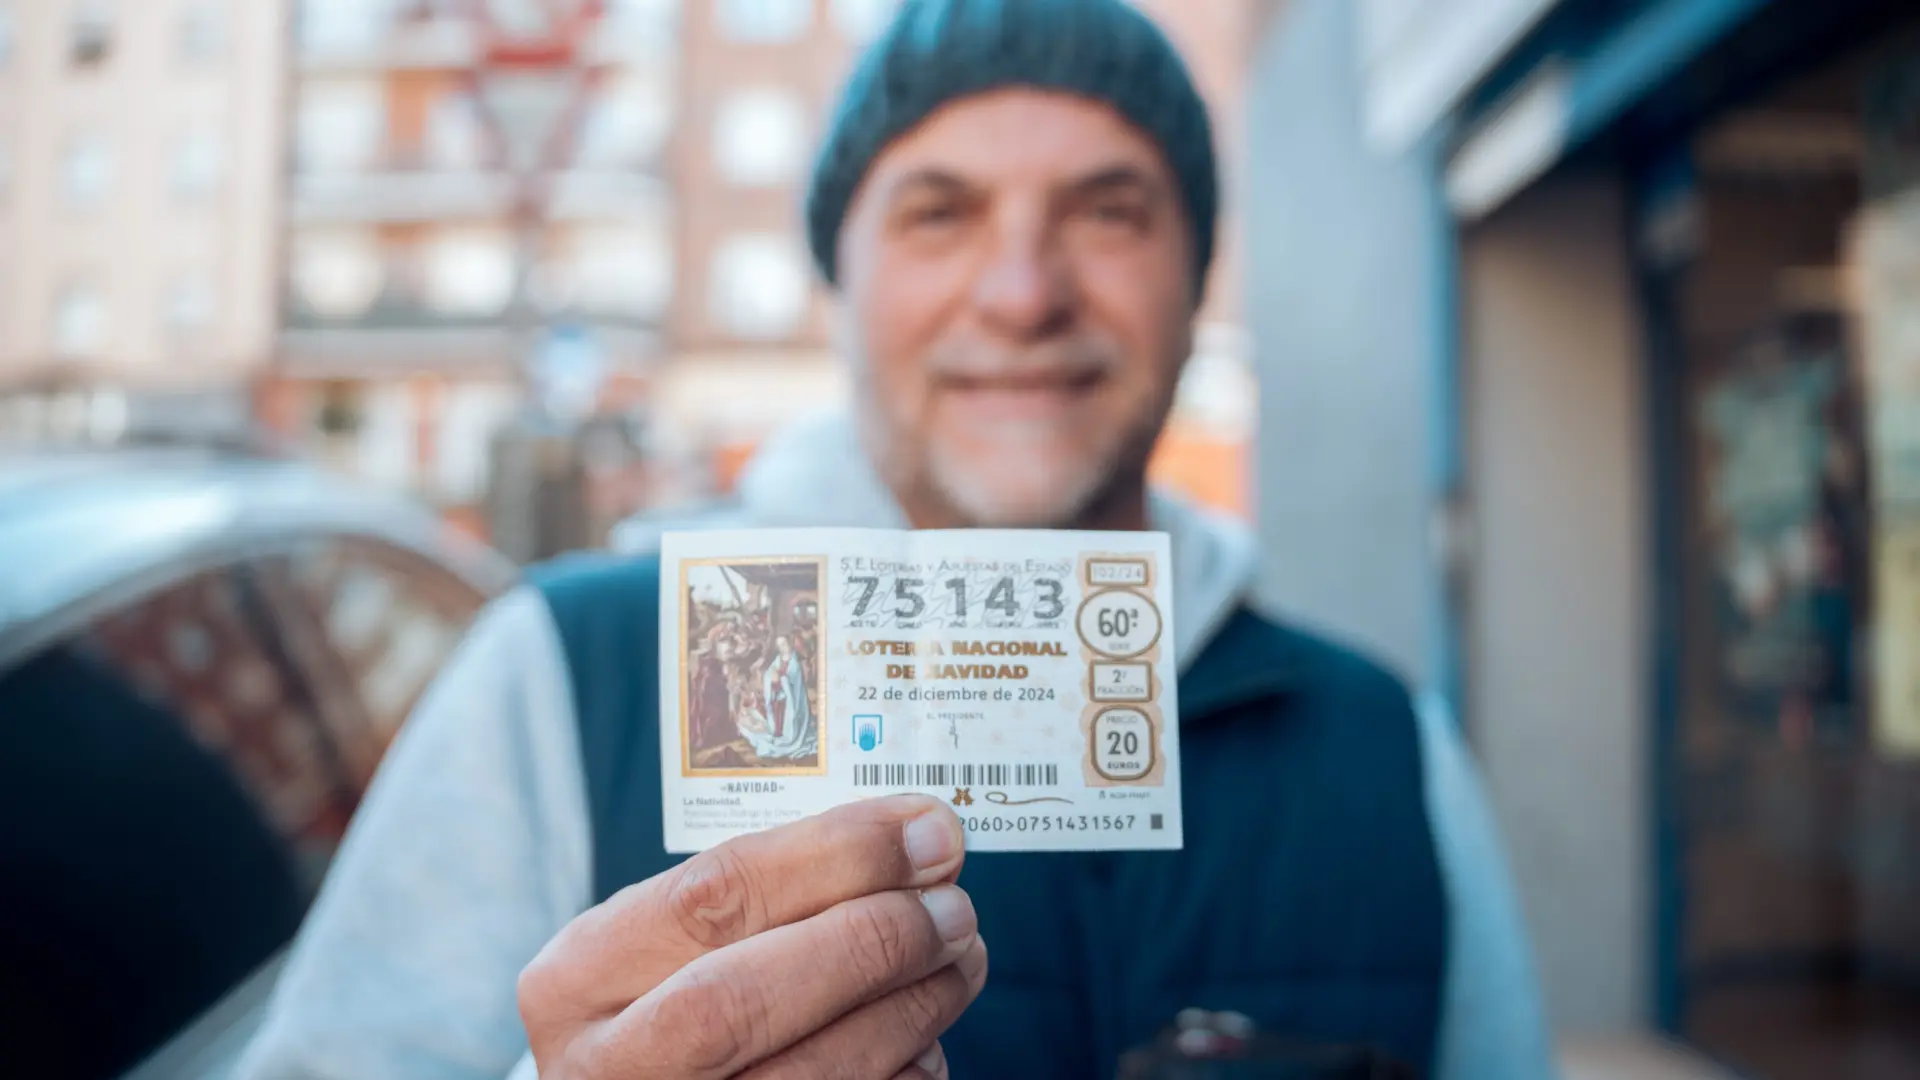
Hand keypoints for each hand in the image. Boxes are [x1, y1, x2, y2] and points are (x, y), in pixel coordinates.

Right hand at [518, 795, 985, 1078]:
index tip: (924, 828)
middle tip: (954, 906)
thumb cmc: (660, 1004)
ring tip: (958, 956)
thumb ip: (760, 893)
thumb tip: (912, 842)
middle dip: (871, 940)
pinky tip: (924, 1034)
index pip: (709, 898)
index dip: (834, 857)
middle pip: (743, 1001)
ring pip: (810, 1078)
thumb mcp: (660, 942)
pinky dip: (907, 1071)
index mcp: (574, 981)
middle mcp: (607, 1070)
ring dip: (911, 1007)